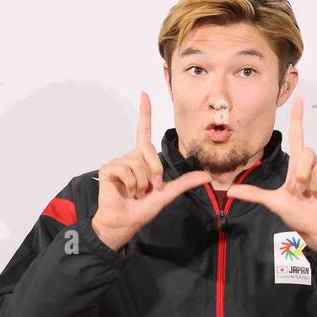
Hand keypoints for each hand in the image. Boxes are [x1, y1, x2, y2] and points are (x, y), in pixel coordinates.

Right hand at [90, 91, 209, 250]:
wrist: (124, 223)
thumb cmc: (141, 210)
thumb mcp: (167, 194)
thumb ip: (185, 183)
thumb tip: (207, 177)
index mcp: (142, 159)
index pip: (143, 131)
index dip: (145, 113)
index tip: (144, 94)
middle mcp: (130, 156)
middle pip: (149, 150)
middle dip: (154, 171)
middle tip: (148, 188)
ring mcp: (118, 162)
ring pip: (139, 163)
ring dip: (142, 183)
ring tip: (135, 193)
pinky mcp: (108, 169)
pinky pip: (127, 170)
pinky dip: (131, 185)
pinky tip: (125, 192)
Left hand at [227, 96, 316, 250]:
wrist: (315, 231)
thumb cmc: (296, 215)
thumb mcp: (273, 202)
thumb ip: (254, 194)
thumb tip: (229, 191)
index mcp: (296, 166)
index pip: (297, 136)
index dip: (297, 118)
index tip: (299, 99)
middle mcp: (311, 165)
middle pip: (307, 153)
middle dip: (302, 174)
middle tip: (301, 190)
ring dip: (315, 185)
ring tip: (314, 196)